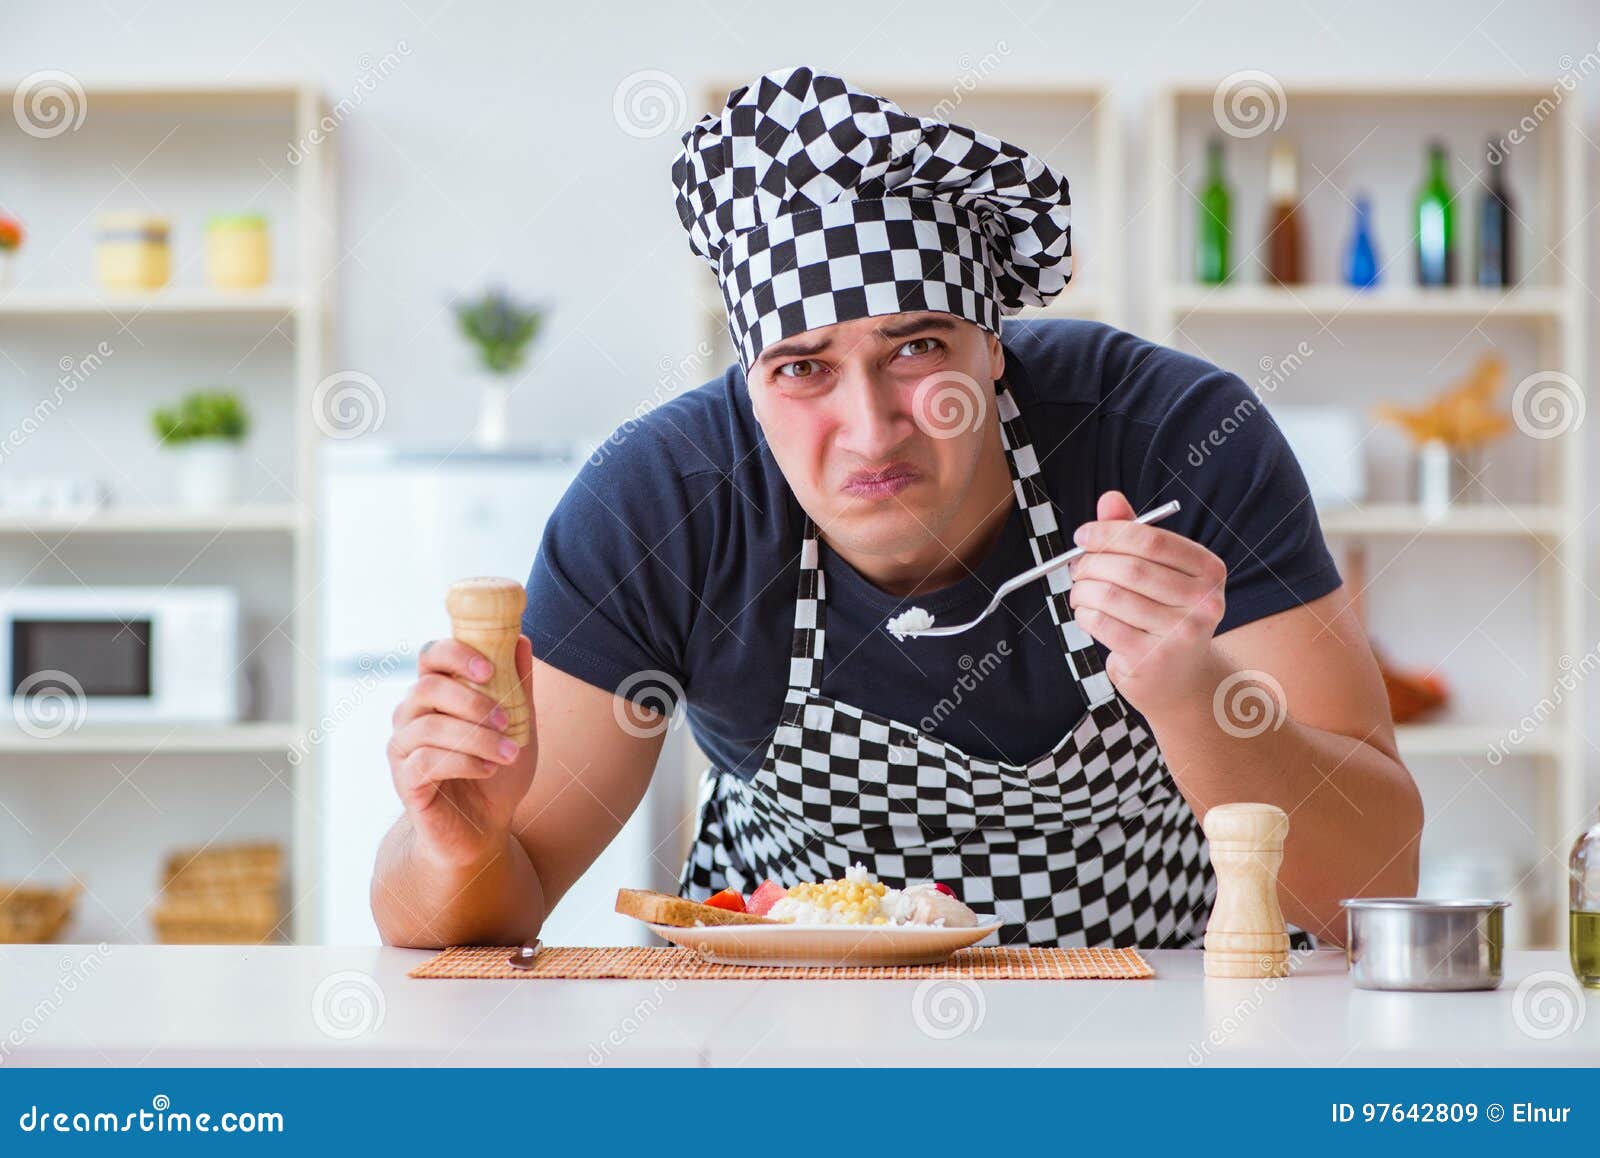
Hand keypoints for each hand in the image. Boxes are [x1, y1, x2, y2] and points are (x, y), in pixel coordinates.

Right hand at [386, 635, 536, 868]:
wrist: (484, 828)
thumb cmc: (498, 772)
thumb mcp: (519, 726)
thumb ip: (518, 684)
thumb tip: (521, 639)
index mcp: (437, 694)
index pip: (430, 655)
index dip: (456, 654)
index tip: (490, 671)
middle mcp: (412, 715)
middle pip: (427, 687)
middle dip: (472, 701)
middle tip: (506, 719)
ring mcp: (403, 747)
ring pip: (429, 726)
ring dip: (477, 738)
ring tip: (508, 752)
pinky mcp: (404, 780)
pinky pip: (424, 761)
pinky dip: (464, 762)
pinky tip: (488, 769)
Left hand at [1066, 490, 1227, 715]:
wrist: (1180, 678)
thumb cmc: (1164, 614)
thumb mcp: (1158, 572)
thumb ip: (1134, 534)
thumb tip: (1109, 498)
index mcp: (1209, 570)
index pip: (1151, 540)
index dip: (1108, 533)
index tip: (1082, 536)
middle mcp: (1203, 602)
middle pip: (1130, 568)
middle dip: (1091, 563)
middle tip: (1075, 567)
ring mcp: (1181, 634)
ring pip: (1111, 596)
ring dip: (1082, 590)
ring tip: (1079, 592)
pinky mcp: (1152, 659)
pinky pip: (1102, 623)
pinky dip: (1084, 614)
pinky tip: (1086, 615)